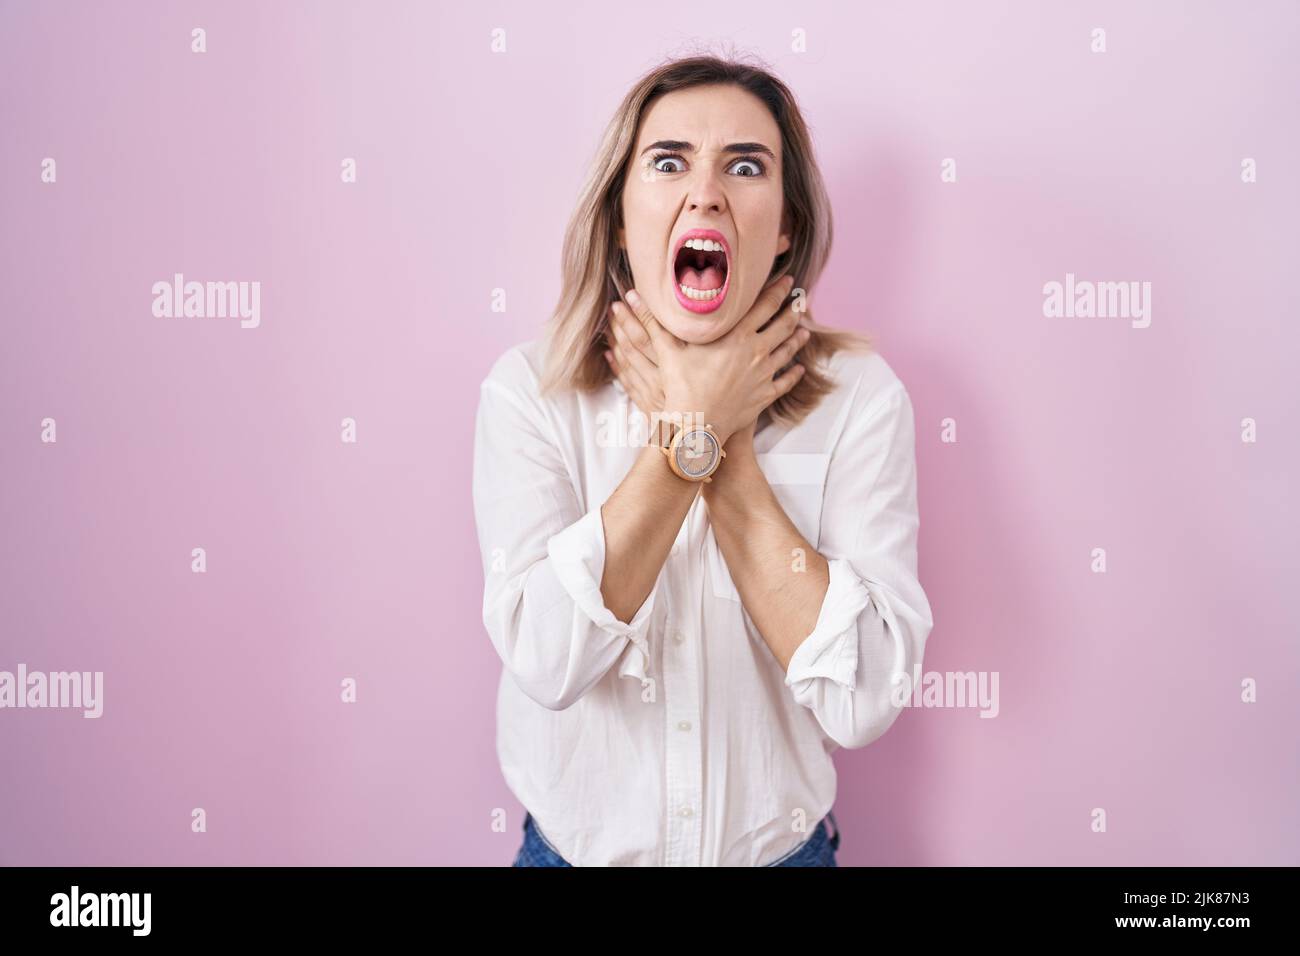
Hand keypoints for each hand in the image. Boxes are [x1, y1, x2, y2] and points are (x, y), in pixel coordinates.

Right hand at [603, 274, 809, 446]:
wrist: (696, 425)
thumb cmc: (680, 386)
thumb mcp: (666, 350)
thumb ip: (653, 320)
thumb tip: (629, 295)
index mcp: (737, 336)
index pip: (764, 305)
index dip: (777, 290)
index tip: (787, 280)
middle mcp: (756, 352)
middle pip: (782, 325)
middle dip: (793, 309)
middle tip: (801, 299)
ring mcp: (763, 375)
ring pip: (788, 352)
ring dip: (797, 339)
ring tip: (805, 329)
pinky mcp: (764, 396)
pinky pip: (784, 382)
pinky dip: (793, 374)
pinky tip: (799, 369)